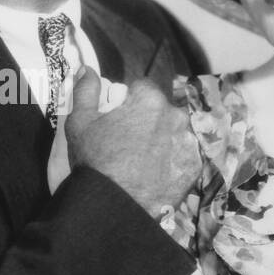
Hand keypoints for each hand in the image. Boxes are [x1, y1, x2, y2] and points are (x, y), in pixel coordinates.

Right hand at [64, 69, 199, 216]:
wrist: (114, 206)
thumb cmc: (95, 160)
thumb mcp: (79, 122)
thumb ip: (85, 90)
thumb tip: (87, 68)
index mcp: (150, 99)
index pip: (141, 88)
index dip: (127, 102)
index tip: (117, 120)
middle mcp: (175, 116)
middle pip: (160, 110)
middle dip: (147, 120)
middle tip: (127, 144)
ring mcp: (188, 142)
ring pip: (173, 133)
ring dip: (162, 140)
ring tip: (141, 162)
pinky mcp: (194, 167)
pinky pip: (182, 156)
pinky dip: (172, 162)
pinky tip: (154, 174)